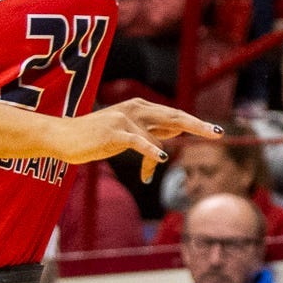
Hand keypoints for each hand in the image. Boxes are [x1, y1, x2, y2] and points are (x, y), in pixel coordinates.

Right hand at [53, 100, 218, 177]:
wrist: (64, 136)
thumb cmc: (96, 137)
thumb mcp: (128, 132)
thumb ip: (150, 129)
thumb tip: (174, 130)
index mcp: (140, 107)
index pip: (174, 115)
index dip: (195, 123)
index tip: (215, 131)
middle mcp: (135, 108)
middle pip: (175, 116)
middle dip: (198, 125)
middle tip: (218, 133)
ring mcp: (125, 119)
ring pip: (157, 136)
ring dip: (157, 158)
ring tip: (149, 175)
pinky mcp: (114, 132)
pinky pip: (138, 142)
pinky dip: (150, 151)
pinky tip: (160, 160)